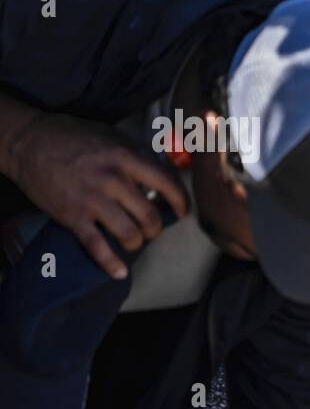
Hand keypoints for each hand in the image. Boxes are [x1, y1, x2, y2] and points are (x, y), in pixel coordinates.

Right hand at [2, 112, 187, 278]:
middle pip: (150, 216)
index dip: (180, 202)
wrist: (28, 142)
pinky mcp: (73, 216)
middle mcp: (113, 180)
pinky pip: (97, 246)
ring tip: (134, 241)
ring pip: (130, 233)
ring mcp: (92, 200)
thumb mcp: (111, 136)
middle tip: (152, 230)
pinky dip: (111, 263)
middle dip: (156, 229)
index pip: (166, 184)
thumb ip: (137, 155)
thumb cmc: (72, 137)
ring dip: (136, 243)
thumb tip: (163, 173)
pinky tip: (119, 272)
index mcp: (126, 157)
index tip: (183, 212)